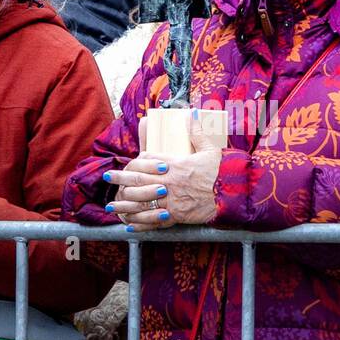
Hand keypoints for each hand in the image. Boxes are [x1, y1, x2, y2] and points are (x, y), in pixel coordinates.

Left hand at [104, 114, 223, 230]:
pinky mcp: (177, 216)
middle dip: (121, 178)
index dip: (136, 161)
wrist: (232, 196)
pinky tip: (130, 225)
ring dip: (125, 203)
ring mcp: (171, 200)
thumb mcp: (210, 149)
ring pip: (142, 201)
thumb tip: (191, 113)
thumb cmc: (222, 172)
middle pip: (139, 179)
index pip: (148, 160)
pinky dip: (140, 224)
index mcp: (176, 164)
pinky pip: (154, 220)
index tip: (127, 162)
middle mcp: (169, 182)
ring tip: (111, 205)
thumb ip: (197, 132)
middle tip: (107, 176)